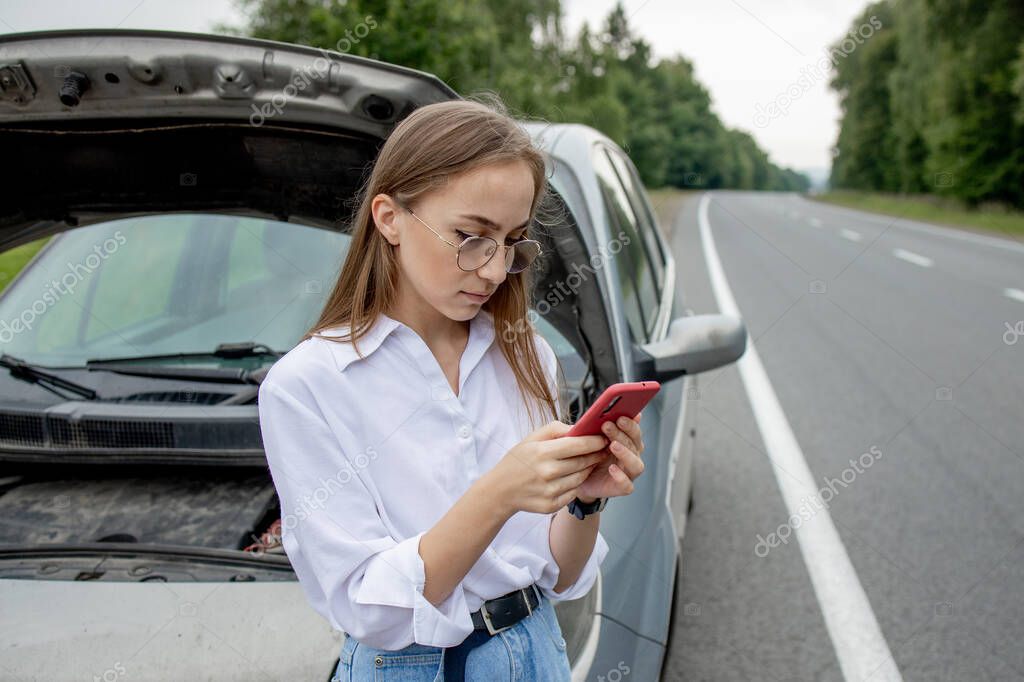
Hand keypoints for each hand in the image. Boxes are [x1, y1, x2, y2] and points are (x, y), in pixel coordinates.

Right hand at [486, 420, 608, 514]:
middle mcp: (547, 473)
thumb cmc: (518, 460)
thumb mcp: (531, 438)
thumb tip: (579, 428)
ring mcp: (550, 491)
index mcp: (542, 452)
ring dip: (588, 469)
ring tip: (590, 461)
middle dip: (596, 454)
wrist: (500, 490)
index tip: (603, 438)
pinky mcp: (552, 505)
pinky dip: (577, 484)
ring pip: (581, 478)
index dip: (594, 441)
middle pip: (583, 462)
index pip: (577, 445)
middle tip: (604, 449)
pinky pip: (574, 492)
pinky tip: (575, 477)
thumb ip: (555, 429)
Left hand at [575, 412, 645, 501]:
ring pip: (636, 464)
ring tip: (613, 445)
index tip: (620, 416)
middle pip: (635, 444)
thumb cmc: (585, 455)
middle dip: (622, 433)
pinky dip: (621, 477)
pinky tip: (612, 468)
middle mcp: (631, 456)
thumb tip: (601, 413)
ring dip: (626, 453)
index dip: (630, 423)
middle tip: (607, 426)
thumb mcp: (587, 438)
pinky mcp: (622, 488)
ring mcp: (629, 473)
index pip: (634, 430)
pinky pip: (627, 485)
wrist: (576, 478)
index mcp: (626, 441)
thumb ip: (595, 426)